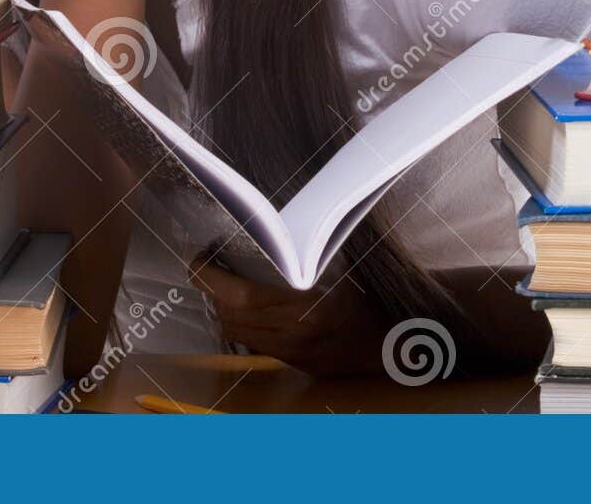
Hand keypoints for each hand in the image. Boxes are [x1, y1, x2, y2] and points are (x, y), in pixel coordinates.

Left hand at [190, 259, 390, 376]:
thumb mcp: (343, 269)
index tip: (198, 259)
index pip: (240, 296)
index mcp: (302, 310)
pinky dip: (240, 325)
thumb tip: (274, 226)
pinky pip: (251, 344)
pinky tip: (245, 309)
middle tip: (207, 266)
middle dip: (210, 291)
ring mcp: (290, 353)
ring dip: (222, 310)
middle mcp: (291, 335)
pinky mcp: (291, 363)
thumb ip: (309, 255)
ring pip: (235, 333)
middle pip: (229, 316)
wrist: (391, 346)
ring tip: (221, 286)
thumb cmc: (369, 300)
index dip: (211, 278)